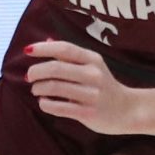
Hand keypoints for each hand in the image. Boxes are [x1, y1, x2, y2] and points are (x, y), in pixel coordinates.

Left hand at [25, 40, 146, 133]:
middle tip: (29, 76)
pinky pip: (59, 107)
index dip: (43, 48)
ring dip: (39, 88)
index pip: (64, 49)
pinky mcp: (88, 113)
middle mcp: (94, 75)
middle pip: (56, 68)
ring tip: (36, 90)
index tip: (27, 50)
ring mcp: (92, 95)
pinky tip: (44, 103)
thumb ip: (70, 55)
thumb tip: (46, 40)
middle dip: (36, 71)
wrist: (128, 110)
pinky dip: (46, 104)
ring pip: (55, 87)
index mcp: (93, 60)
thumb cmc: (103, 86)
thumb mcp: (91, 66)